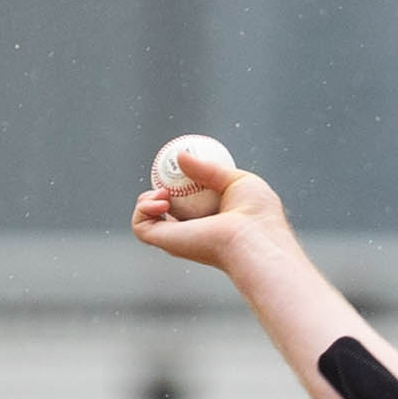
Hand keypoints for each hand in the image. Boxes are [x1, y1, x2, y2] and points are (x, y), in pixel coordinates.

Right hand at [130, 165, 284, 268]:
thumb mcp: (235, 180)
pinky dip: (142, 209)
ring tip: (164, 193)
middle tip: (167, 183)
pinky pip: (140, 226)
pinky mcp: (166, 242)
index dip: (175, 186)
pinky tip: (161, 200)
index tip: (178, 169)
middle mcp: (190, 233)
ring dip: (145, 201)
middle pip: (162, 213)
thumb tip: (180, 156)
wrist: (254, 236)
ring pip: (146, 220)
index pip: (184, 204)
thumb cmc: (257, 213)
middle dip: (156, 194)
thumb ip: (207, 169)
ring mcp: (177, 239)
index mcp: (208, 221)